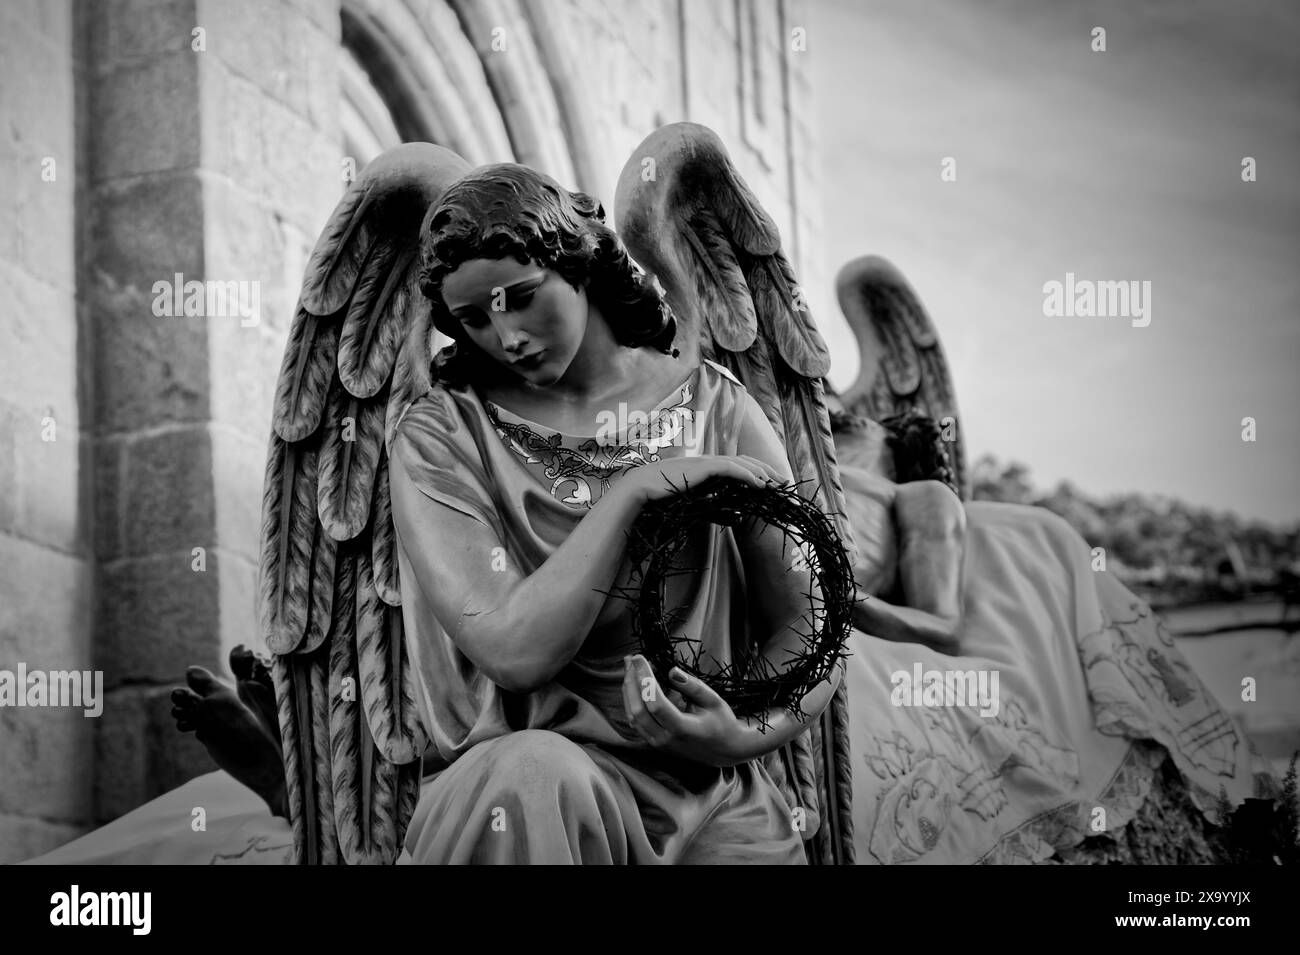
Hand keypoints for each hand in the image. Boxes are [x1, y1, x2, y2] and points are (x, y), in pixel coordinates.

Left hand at [620, 654, 755, 766]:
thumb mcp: (714, 701)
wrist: (725, 751)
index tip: (639, 658)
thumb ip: (692, 686)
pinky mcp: (654, 742)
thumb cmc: (722, 722)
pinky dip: (632, 701)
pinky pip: (636, 721)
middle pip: (637, 710)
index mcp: (682, 729)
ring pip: (632, 717)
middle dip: (631, 682)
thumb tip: (671, 670)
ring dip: (628, 691)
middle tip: (631, 659)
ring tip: (629, 668)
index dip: (644, 679)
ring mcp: (658, 744)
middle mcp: (666, 739)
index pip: (654, 703)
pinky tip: (634, 684)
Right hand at [621, 454, 785, 504]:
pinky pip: (732, 469)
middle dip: (768, 471)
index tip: (774, 483)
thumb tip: (735, 519)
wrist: (644, 489)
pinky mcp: (704, 467)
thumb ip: (715, 509)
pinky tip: (760, 484)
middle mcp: (711, 461)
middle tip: (785, 482)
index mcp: (709, 468)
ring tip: (778, 483)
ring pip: (743, 464)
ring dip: (763, 473)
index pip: (740, 466)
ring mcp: (707, 462)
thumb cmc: (665, 497)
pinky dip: (748, 475)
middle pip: (747, 462)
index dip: (759, 472)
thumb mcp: (697, 504)